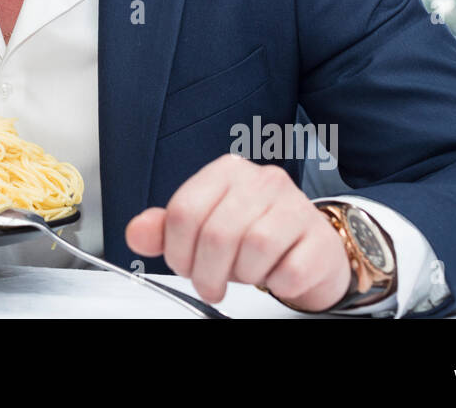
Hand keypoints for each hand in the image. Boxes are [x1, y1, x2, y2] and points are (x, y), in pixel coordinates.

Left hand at [125, 153, 351, 311]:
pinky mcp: (320, 237)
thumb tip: (136, 233)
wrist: (308, 246)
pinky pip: (290, 270)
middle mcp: (262, 180)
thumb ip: (165, 229)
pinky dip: (277, 283)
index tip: (184, 267)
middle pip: (217, 233)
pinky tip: (275, 275)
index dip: (177, 251)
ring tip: (246, 275)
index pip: (184, 210)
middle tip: (210, 285)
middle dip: (206, 272)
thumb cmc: (251, 234)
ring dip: (243, 275)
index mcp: (226, 171)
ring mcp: (295, 205)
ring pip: (255, 247)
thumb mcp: (202, 228)